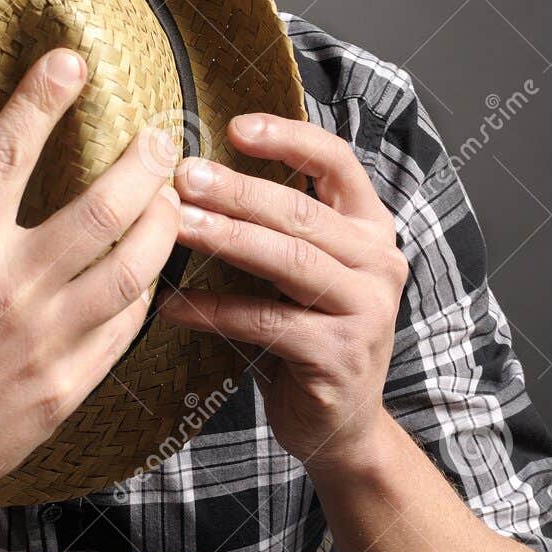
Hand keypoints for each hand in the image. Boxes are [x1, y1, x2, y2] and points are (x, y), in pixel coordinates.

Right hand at [0, 46, 183, 531]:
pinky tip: (150, 266)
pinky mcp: (66, 388)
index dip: (44, 95)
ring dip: (163, 219)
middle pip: (104, 205)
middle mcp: (10, 292)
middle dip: (144, 158)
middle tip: (160, 131)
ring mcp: (46, 344)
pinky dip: (145, 289)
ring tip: (172, 193)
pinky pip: (126, 327)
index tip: (72, 60)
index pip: (10, 151)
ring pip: (135, 267)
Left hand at [156, 112, 408, 474]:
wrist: (339, 425)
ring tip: (174, 226)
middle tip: (182, 176)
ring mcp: (366, 310)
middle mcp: (379, 262)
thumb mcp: (300, 271)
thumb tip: (193, 172)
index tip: (234, 126)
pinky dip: (216, 312)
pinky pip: (268, 323)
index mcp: (370, 227)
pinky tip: (172, 305)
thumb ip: (276, 225)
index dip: (288, 138)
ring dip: (226, 239)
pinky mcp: (339, 355)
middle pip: (302, 212)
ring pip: (289, 261)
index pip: (337, 162)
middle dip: (237, 190)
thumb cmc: (305, 334)